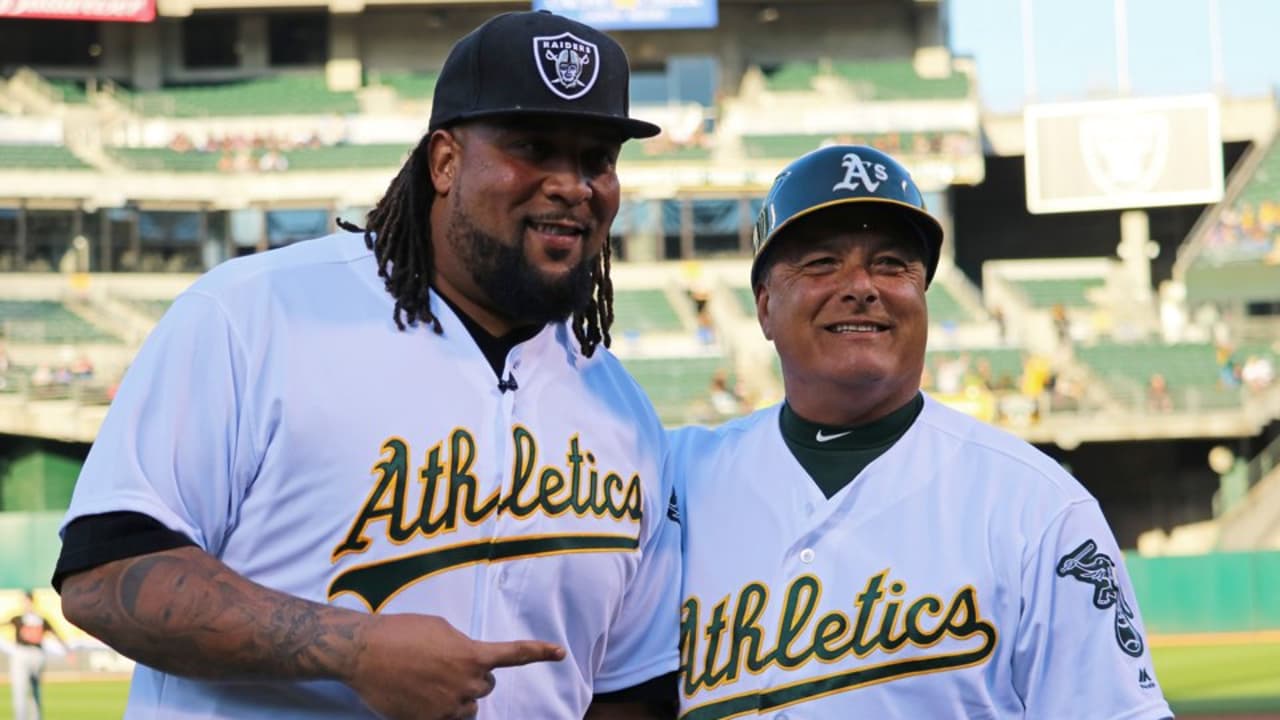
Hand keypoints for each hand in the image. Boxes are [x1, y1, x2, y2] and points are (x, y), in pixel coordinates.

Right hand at [346, 613, 564, 719]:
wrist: (364, 652)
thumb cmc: (401, 632)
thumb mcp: (440, 629)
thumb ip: (462, 645)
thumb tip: (467, 659)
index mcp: (473, 655)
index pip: (515, 654)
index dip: (540, 652)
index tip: (561, 653)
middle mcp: (467, 683)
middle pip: (485, 685)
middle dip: (471, 678)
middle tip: (441, 666)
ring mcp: (450, 706)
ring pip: (467, 707)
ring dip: (456, 698)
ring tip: (426, 682)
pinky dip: (435, 710)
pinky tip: (415, 696)